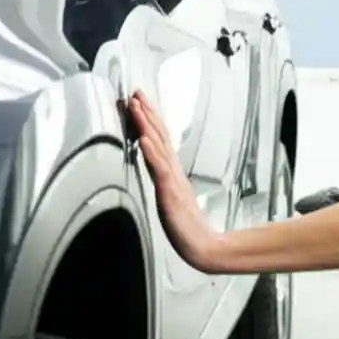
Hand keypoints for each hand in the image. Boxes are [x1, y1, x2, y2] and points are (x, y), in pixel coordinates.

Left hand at [125, 90, 219, 270]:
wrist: (203, 246)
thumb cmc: (186, 224)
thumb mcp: (170, 195)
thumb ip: (164, 178)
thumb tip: (154, 163)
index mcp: (171, 171)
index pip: (159, 138)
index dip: (149, 117)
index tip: (137, 99)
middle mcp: (172, 170)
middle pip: (159, 135)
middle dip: (146, 112)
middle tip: (135, 91)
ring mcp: (172, 180)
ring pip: (158, 147)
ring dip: (146, 125)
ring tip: (136, 106)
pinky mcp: (170, 194)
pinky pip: (160, 170)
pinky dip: (151, 153)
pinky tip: (144, 140)